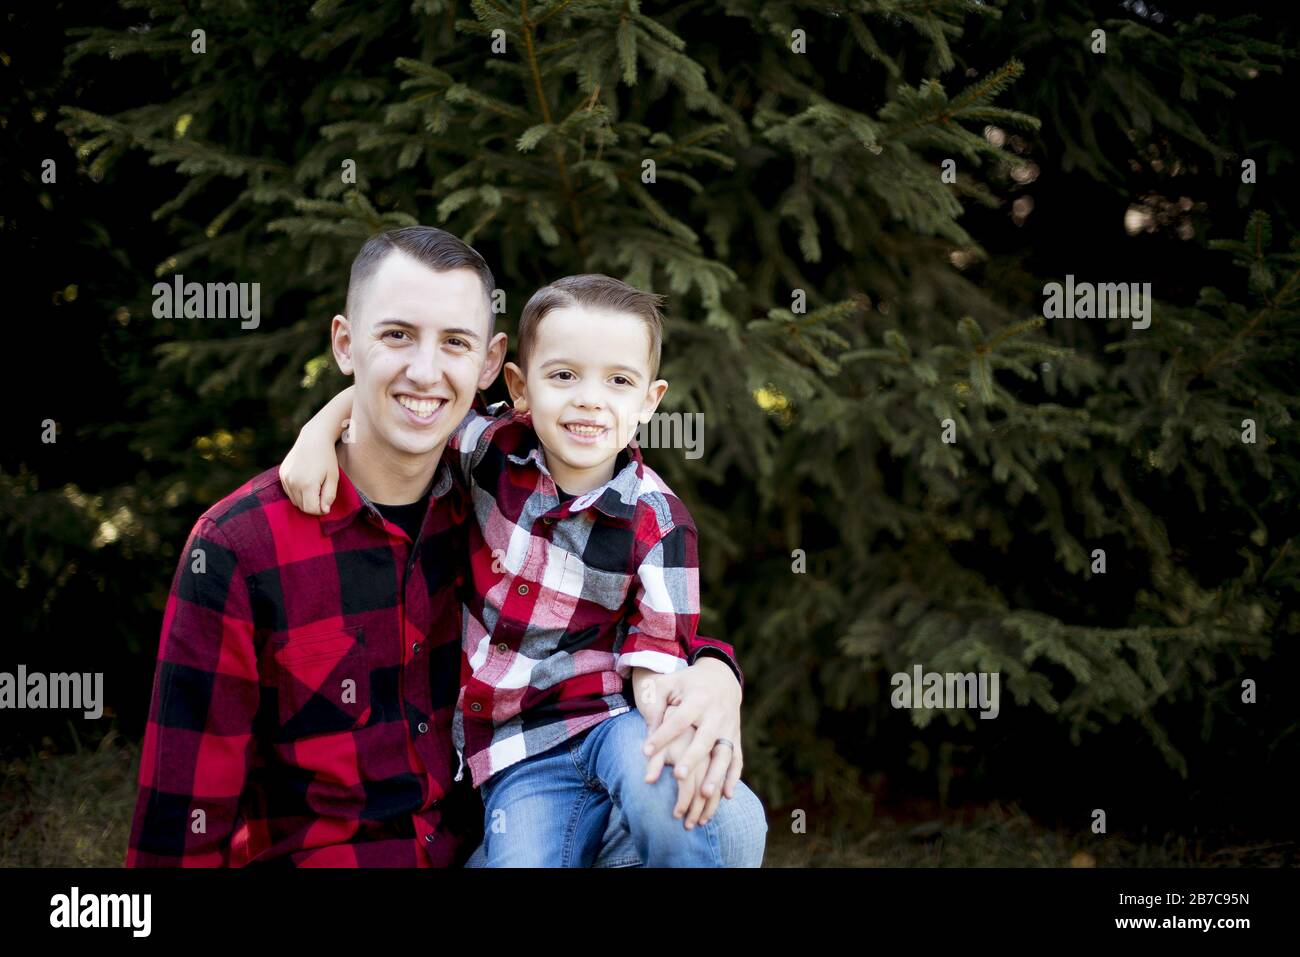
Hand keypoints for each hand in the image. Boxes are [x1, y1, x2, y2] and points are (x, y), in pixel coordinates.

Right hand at [279, 425, 340, 514]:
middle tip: (321, 494)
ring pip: (294, 500)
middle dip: (312, 505)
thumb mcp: (333, 477)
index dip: (320, 510)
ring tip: (314, 486)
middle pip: (301, 506)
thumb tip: (324, 511)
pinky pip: (288, 491)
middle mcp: (293, 482)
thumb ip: (329, 496)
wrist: (313, 439)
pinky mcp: (281, 474)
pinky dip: (297, 492)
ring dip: (304, 499)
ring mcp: (285, 478)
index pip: (310, 509)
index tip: (326, 504)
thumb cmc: (326, 458)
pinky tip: (305, 481)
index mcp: (307, 484)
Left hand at [637, 658, 742, 828]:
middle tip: (678, 777)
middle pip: (705, 739)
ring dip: (716, 775)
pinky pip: (737, 759)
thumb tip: (647, 736)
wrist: (721, 677)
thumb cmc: (686, 684)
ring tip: (703, 795)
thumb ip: (655, 707)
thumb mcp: (668, 684)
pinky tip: (725, 797)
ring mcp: (729, 727)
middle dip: (693, 758)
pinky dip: (733, 777)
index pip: (679, 720)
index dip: (663, 735)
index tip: (645, 751)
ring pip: (725, 754)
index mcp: (698, 698)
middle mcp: (716, 714)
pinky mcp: (736, 737)